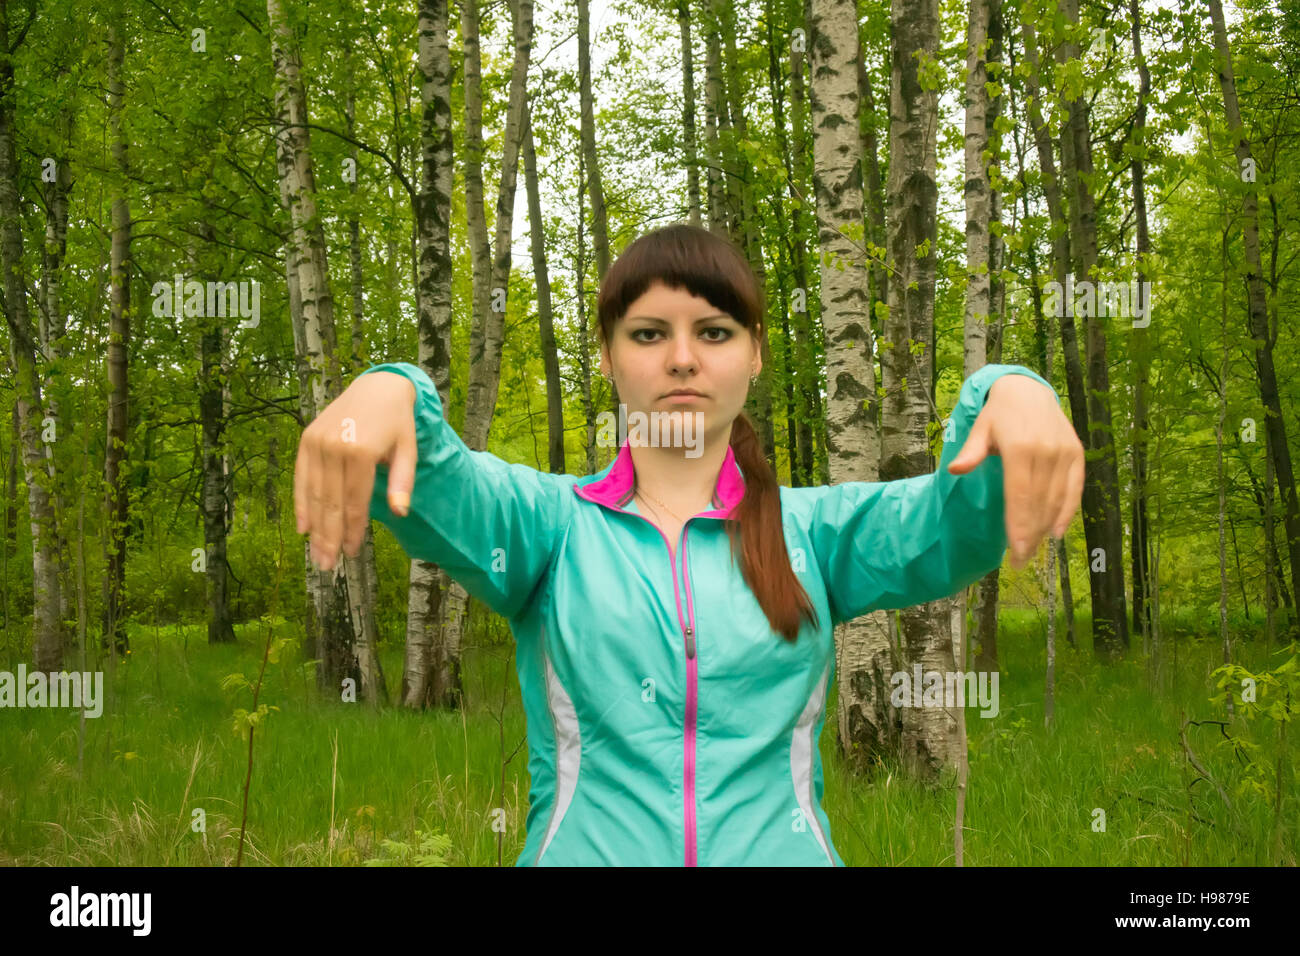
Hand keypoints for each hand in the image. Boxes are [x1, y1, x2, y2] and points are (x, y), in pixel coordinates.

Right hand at [294, 371, 418, 570]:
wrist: (377, 387)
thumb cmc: (398, 423)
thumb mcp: (408, 449)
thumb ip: (402, 481)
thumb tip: (400, 513)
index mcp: (361, 450)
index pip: (355, 500)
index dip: (353, 530)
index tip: (352, 553)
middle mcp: (335, 446)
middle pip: (330, 502)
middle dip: (329, 537)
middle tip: (327, 565)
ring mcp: (317, 442)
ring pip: (314, 493)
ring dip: (314, 528)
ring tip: (317, 555)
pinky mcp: (307, 439)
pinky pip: (301, 477)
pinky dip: (301, 504)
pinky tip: (303, 528)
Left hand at [946, 374, 1084, 569]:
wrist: (1028, 391)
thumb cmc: (998, 415)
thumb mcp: (980, 428)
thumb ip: (971, 452)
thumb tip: (955, 471)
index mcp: (1020, 448)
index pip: (1020, 495)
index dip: (1019, 524)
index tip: (1016, 550)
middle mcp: (1046, 451)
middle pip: (1039, 503)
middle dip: (1030, 535)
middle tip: (1019, 561)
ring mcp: (1065, 453)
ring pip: (1057, 499)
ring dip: (1045, 528)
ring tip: (1032, 551)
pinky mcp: (1077, 454)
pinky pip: (1075, 489)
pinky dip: (1068, 512)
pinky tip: (1057, 533)